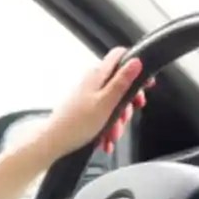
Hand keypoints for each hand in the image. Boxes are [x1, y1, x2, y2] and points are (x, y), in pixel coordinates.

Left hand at [37, 47, 153, 159]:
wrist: (53, 142)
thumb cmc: (77, 124)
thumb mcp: (106, 102)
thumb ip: (122, 81)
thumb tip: (136, 61)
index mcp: (97, 74)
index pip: (120, 57)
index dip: (136, 66)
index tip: (145, 84)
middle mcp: (91, 81)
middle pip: (119, 84)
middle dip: (126, 104)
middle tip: (126, 117)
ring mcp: (87, 95)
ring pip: (112, 103)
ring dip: (116, 121)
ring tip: (111, 135)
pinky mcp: (84, 108)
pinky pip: (102, 114)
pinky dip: (106, 127)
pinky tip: (105, 140)